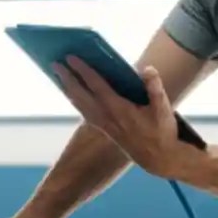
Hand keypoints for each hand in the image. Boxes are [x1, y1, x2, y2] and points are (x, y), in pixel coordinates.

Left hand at [53, 56, 189, 177]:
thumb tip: (147, 68)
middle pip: (80, 95)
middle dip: (67, 78)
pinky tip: (72, 94)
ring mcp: (103, 124)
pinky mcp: (104, 129)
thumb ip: (155, 88)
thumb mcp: (163, 109)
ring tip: (58, 75)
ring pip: (79, 104)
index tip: (70, 57)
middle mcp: (106, 117)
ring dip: (68, 89)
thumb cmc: (162, 132)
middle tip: (54, 63)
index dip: (83, 70)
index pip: (96, 85)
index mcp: (118, 109)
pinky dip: (75, 100)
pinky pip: (84, 112)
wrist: (159, 159)